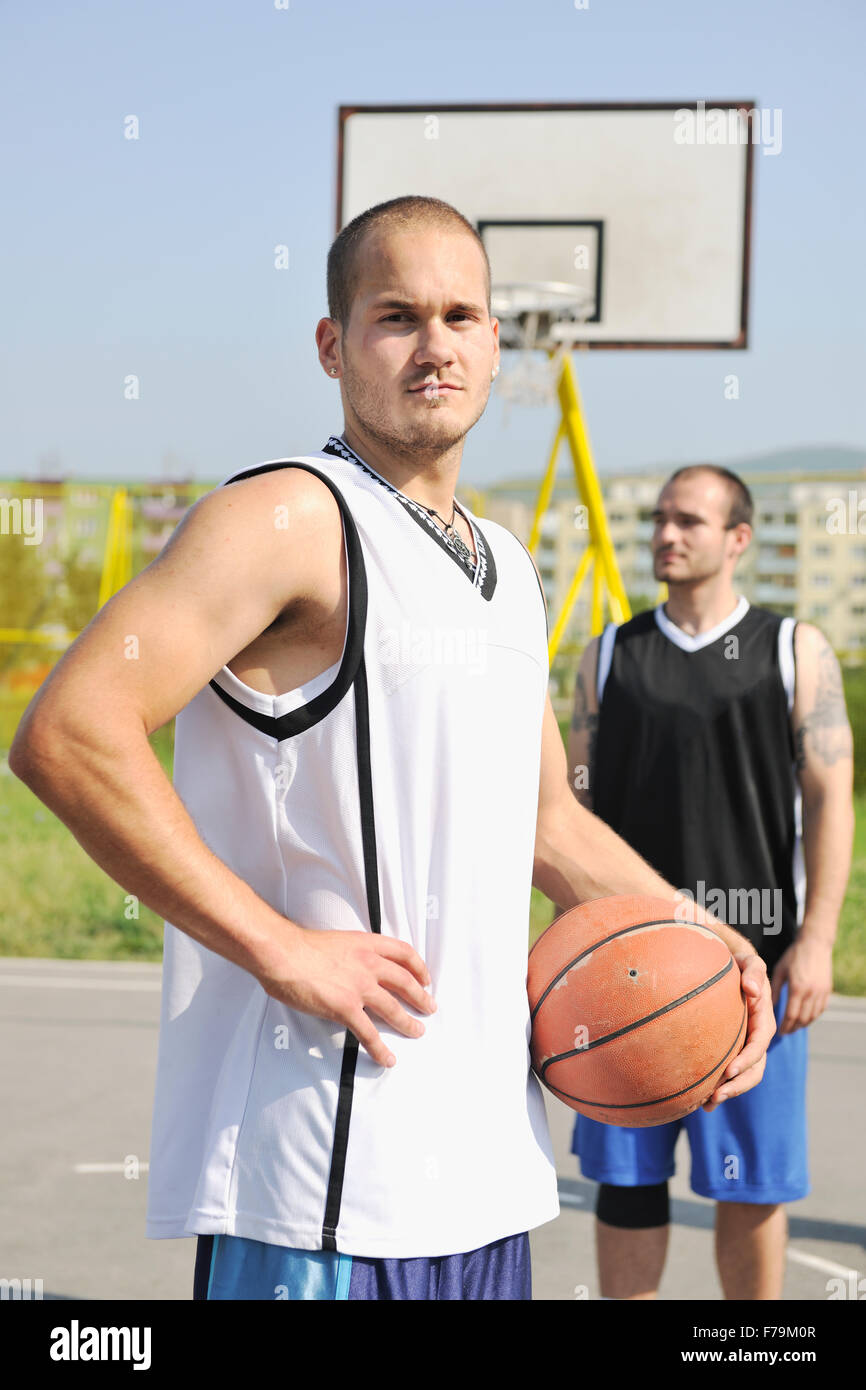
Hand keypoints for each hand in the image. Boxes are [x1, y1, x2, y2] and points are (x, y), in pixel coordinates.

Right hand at [257, 926, 435, 1067]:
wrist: (283, 953)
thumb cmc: (300, 945)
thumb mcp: (336, 941)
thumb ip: (350, 952)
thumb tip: (349, 965)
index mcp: (366, 944)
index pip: (403, 953)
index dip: (418, 967)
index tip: (424, 977)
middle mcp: (368, 964)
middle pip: (405, 982)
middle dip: (420, 996)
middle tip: (430, 1007)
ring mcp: (359, 987)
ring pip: (393, 1009)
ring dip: (407, 1023)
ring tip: (417, 1031)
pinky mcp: (346, 1008)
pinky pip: (368, 1033)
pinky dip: (380, 1049)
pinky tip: (387, 1058)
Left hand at [701, 951, 775, 1111]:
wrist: (732, 970)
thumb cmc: (740, 965)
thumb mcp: (749, 962)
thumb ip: (754, 971)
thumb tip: (753, 990)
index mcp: (763, 1020)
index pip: (759, 1044)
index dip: (747, 1060)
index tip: (730, 1070)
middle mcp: (757, 1037)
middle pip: (754, 1069)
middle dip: (737, 1086)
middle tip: (715, 1096)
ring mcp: (746, 1046)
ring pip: (743, 1076)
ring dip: (728, 1092)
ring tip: (707, 1105)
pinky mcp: (733, 1050)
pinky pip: (730, 1073)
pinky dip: (719, 1087)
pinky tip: (701, 1101)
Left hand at [770, 937, 833, 1034]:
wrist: (814, 944)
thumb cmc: (793, 955)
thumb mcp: (780, 970)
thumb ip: (775, 989)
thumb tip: (770, 1006)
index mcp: (797, 988)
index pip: (791, 1015)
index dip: (785, 1026)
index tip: (779, 1032)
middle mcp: (811, 992)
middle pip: (802, 1019)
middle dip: (793, 1028)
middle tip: (785, 1032)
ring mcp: (821, 992)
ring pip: (813, 1016)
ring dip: (803, 1024)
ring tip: (794, 1027)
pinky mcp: (828, 990)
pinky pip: (821, 1009)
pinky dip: (813, 1016)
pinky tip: (806, 1017)